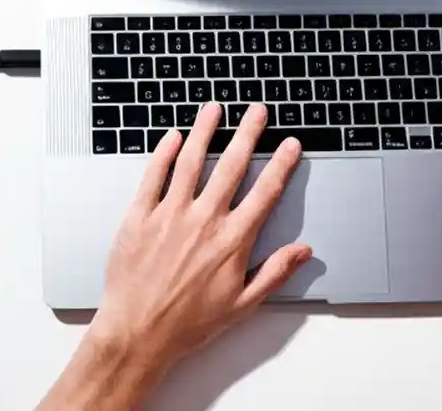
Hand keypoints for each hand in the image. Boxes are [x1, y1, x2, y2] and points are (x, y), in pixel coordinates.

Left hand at [86, 101, 310, 374]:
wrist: (137, 333)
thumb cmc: (188, 324)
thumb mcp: (242, 305)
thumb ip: (275, 273)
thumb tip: (303, 251)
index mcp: (232, 241)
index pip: (264, 192)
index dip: (281, 165)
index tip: (290, 145)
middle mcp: (204, 220)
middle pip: (231, 166)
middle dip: (248, 133)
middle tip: (257, 111)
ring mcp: (170, 215)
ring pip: (191, 161)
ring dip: (204, 131)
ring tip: (214, 108)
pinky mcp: (139, 217)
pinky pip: (154, 176)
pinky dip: (164, 153)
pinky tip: (173, 136)